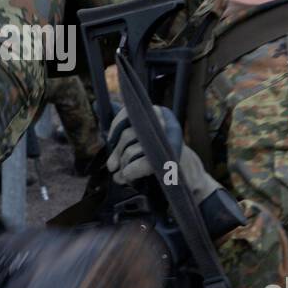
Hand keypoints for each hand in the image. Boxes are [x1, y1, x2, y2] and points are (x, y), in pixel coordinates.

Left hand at [106, 105, 223, 204]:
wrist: (189, 175)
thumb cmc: (163, 155)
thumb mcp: (147, 137)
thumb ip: (126, 129)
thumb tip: (98, 112)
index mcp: (158, 114)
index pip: (129, 112)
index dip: (116, 127)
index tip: (111, 140)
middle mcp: (164, 124)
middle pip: (127, 134)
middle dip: (117, 152)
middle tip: (112, 166)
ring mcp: (168, 141)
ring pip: (131, 150)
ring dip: (123, 166)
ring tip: (122, 175)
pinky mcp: (168, 160)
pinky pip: (141, 164)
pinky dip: (131, 171)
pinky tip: (128, 176)